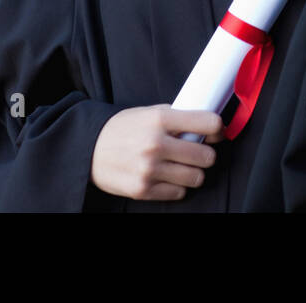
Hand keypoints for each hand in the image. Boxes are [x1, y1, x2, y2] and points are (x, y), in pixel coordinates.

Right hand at [90, 105, 222, 200]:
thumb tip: (209, 127)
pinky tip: (166, 176)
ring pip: (196, 177)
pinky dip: (176, 186)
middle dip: (205, 154)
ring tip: (181, 165)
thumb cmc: (122, 128)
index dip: (217, 128)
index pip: (208, 122)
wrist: (88, 149)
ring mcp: (150, 169)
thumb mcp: (148, 112)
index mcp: (160, 119)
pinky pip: (179, 193)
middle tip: (196, 152)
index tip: (216, 132)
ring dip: (192, 172)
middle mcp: (156, 143)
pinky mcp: (143, 189)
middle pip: (206, 156)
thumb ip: (176, 118)